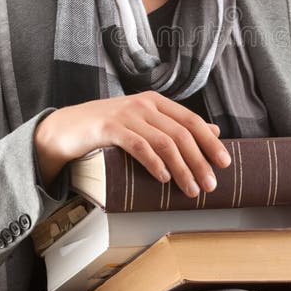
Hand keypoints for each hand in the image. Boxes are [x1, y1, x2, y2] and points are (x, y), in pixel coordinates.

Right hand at [34, 90, 230, 197]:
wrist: (65, 129)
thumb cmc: (107, 129)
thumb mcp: (143, 123)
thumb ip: (174, 125)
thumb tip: (213, 131)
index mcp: (155, 102)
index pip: (191, 120)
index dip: (210, 142)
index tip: (225, 163)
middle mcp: (144, 104)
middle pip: (182, 134)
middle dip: (199, 161)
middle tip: (210, 185)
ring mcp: (126, 114)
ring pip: (164, 142)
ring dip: (182, 169)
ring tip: (191, 189)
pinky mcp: (109, 127)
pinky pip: (139, 146)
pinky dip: (154, 164)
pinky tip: (163, 179)